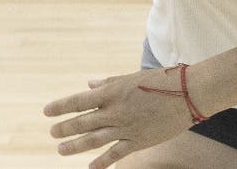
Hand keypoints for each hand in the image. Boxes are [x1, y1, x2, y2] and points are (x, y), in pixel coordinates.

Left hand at [44, 66, 208, 168]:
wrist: (190, 93)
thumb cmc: (163, 80)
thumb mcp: (133, 76)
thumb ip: (109, 82)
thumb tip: (89, 84)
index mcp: (113, 91)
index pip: (78, 101)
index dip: (60, 106)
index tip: (46, 112)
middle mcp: (115, 111)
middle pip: (82, 122)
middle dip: (64, 128)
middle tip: (53, 133)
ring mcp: (126, 128)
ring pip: (93, 140)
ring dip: (75, 145)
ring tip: (61, 149)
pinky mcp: (138, 141)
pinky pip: (115, 154)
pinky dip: (101, 162)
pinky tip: (90, 167)